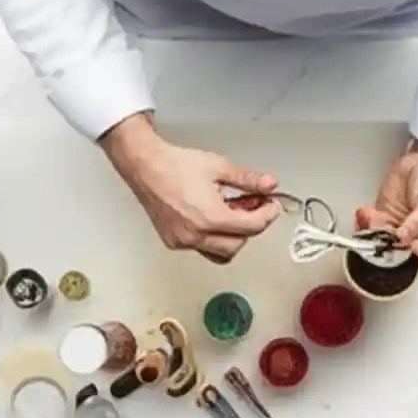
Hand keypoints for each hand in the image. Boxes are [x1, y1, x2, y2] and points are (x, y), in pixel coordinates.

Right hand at [101, 113, 282, 263]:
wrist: (146, 166)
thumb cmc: (175, 165)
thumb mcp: (219, 167)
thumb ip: (248, 180)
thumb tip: (269, 184)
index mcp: (211, 217)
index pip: (252, 226)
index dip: (267, 215)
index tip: (271, 206)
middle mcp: (196, 234)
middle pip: (238, 243)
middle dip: (250, 226)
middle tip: (253, 207)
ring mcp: (184, 241)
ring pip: (220, 252)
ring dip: (232, 237)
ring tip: (232, 213)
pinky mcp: (174, 241)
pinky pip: (202, 248)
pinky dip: (213, 238)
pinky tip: (212, 218)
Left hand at [356, 138, 417, 255]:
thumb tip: (404, 238)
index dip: (408, 251)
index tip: (401, 242)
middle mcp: (414, 235)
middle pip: (397, 249)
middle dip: (384, 242)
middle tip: (380, 232)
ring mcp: (397, 227)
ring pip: (380, 239)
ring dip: (371, 232)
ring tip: (372, 218)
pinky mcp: (384, 217)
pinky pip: (371, 226)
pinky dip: (364, 221)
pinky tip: (365, 213)